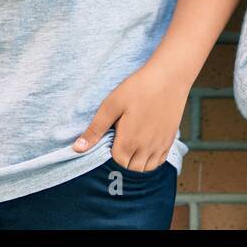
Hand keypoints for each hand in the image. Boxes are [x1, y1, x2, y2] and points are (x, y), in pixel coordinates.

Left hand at [71, 62, 188, 171]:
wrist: (170, 76)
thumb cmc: (139, 87)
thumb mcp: (112, 104)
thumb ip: (96, 129)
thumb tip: (77, 148)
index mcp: (129, 141)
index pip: (116, 163)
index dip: (109, 157)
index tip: (107, 144)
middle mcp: (146, 148)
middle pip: (131, 170)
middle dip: (122, 163)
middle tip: (117, 145)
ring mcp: (160, 145)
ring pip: (146, 169)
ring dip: (136, 165)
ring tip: (130, 149)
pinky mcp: (169, 139)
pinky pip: (160, 161)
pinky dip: (150, 161)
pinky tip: (144, 149)